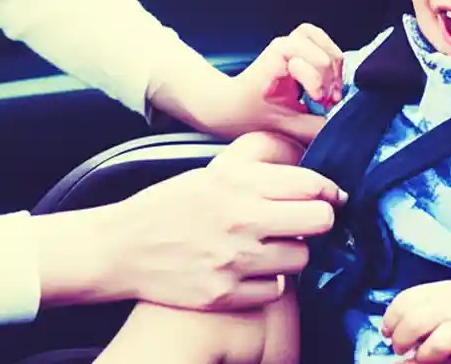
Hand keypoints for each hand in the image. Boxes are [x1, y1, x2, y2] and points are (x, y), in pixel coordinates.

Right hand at [107, 153, 344, 310]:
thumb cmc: (171, 205)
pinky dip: (267, 282)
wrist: (122, 247)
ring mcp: (234, 259)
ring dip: (291, 254)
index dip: (328, 192)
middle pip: (320, 221)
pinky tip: (248, 270)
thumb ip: (259, 160)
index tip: (327, 197)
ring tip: (267, 247)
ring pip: (301, 259)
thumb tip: (305, 157)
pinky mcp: (225, 294)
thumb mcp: (214, 169)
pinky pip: (275, 291)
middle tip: (301, 223)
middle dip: (318, 221)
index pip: (313, 185)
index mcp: (239, 181)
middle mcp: (241, 218)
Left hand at [201, 23, 344, 142]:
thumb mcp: (285, 126)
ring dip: (334, 70)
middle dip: (329, 81)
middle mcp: (283, 46)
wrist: (232, 104)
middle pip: (324, 56)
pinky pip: (323, 41)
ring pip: (326, 45)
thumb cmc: (251, 114)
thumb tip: (339, 122)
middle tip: (325, 101)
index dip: (318, 83)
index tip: (318, 102)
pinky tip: (328, 77)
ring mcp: (291, 43)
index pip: (309, 62)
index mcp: (275, 61)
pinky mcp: (298, 46)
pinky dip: (332, 58)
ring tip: (328, 89)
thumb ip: (314, 127)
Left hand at [382, 280, 450, 363]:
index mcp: (433, 295)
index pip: (402, 304)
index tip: (388, 332)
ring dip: (423, 356)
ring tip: (420, 357)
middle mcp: (447, 309)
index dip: (389, 321)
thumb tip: (384, 332)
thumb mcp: (433, 295)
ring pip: (437, 345)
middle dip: (401, 340)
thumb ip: (409, 308)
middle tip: (400, 347)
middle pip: (415, 323)